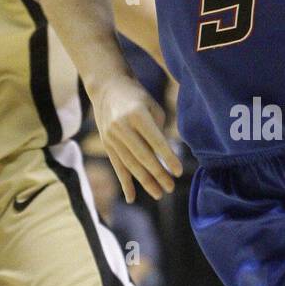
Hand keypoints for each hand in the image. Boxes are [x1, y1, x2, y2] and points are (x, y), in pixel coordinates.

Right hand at [89, 71, 182, 202]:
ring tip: (159, 194)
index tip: (179, 172)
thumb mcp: (152, 107)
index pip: (155, 140)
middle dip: (158, 174)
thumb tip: (167, 158)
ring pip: (130, 164)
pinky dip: (125, 183)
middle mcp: (122, 126)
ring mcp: (111, 136)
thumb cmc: (137, 97)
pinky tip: (132, 198)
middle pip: (142, 156)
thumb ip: (159, 131)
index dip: (168, 157)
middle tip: (170, 188)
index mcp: (137, 114)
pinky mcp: (106, 144)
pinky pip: (117, 167)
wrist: (107, 87)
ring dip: (145, 182)